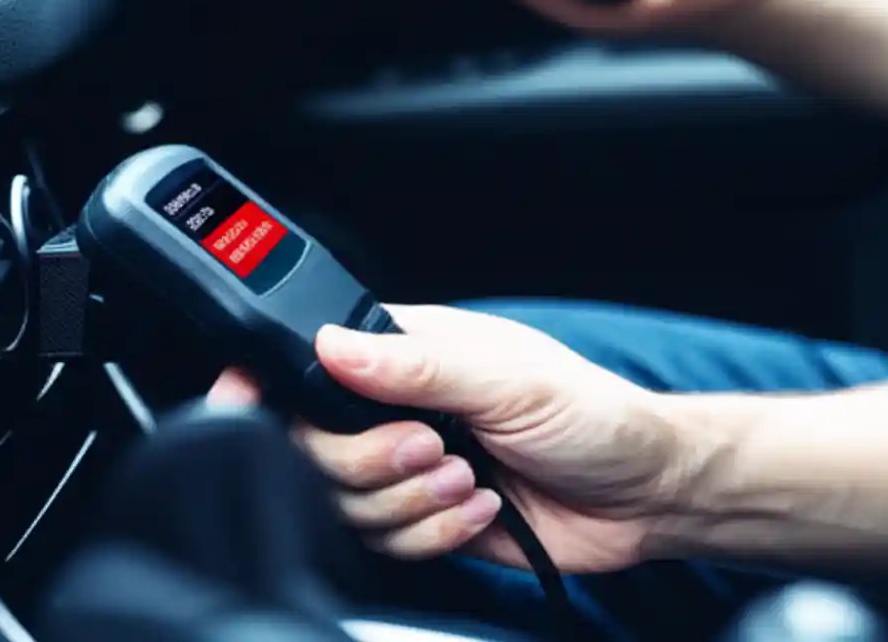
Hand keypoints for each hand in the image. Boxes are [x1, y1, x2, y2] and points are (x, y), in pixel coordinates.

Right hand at [208, 305, 688, 573]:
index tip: (247, 404)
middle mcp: (394, 409)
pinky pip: (384, 542)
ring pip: (342, 502)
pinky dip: (432, 533)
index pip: (310, 364)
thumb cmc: (592, 416)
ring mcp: (405, 467)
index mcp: (405, 354)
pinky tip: (481, 510)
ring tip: (471, 480)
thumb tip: (332, 344)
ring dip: (410, 501)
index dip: (271, 388)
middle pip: (311, 447)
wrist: (640, 496)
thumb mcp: (507, 378)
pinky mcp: (421, 519)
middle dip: (370, 461)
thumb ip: (415, 365)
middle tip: (435, 450)